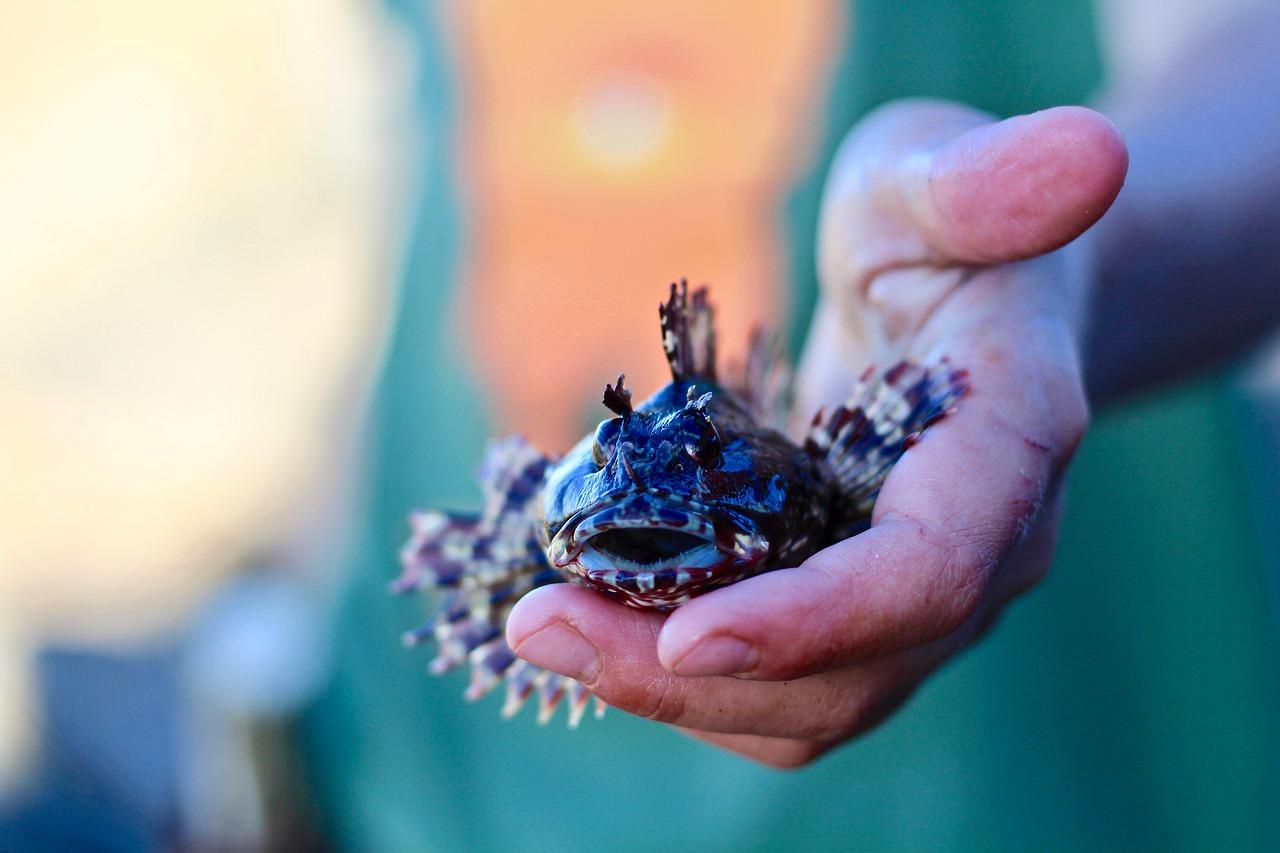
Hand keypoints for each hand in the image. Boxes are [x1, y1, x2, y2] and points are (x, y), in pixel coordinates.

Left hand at [506, 100, 1126, 766]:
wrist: (971, 296)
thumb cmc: (942, 228)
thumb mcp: (937, 180)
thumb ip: (985, 180)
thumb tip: (1085, 157)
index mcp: (1010, 448)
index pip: (928, 573)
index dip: (812, 621)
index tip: (682, 636)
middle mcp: (983, 552)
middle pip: (852, 674)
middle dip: (691, 675)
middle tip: (539, 628)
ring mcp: (925, 598)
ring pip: (811, 705)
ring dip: (671, 690)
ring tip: (544, 627)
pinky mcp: (862, 611)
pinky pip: (782, 683)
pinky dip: (683, 671)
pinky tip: (597, 618)